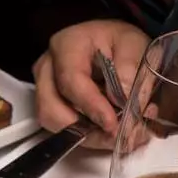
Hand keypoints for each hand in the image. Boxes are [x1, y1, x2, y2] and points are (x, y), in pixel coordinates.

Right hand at [32, 19, 148, 143]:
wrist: (111, 44)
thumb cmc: (119, 41)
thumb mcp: (134, 44)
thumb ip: (130, 68)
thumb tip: (124, 100)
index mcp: (66, 45)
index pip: (71, 81)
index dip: (92, 107)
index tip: (113, 124)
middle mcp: (47, 67)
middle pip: (52, 108)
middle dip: (84, 129)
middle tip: (116, 136)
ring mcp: (44, 87)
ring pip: (53, 123)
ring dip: (85, 135)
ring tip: (115, 134)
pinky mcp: (48, 104)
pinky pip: (60, 128)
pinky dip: (85, 135)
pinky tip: (107, 131)